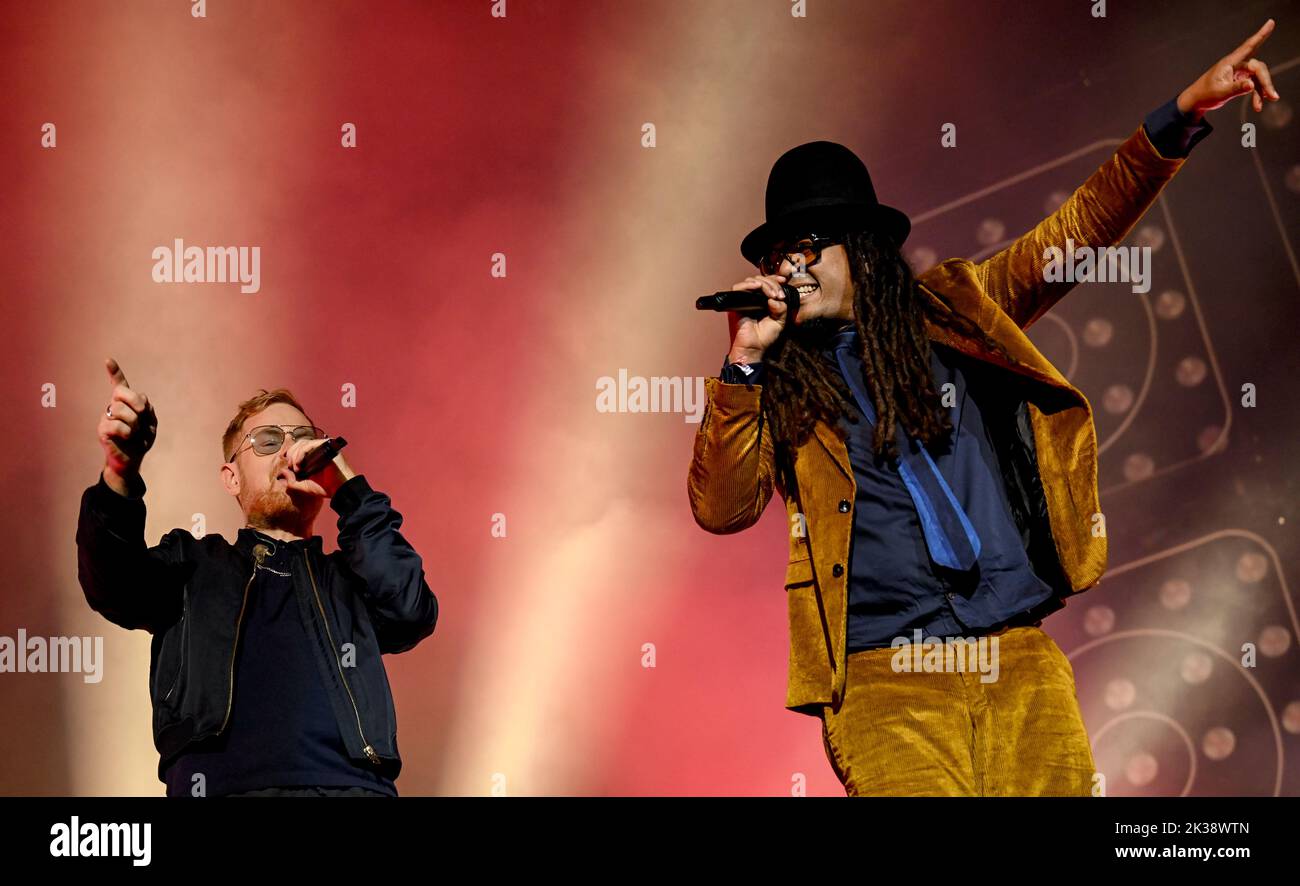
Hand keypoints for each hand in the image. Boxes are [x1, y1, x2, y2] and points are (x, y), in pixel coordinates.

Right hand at [99, 357, 156, 486]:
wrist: (133, 459)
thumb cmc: (141, 440)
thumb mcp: (150, 422)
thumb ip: (146, 408)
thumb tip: (137, 401)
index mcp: (126, 403)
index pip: (119, 384)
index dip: (114, 372)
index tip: (108, 360)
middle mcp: (114, 407)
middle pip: (122, 392)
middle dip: (137, 402)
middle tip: (142, 415)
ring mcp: (106, 417)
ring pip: (121, 409)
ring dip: (134, 422)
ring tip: (134, 432)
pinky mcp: (102, 429)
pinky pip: (116, 424)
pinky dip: (127, 432)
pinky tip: (126, 437)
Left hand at [281, 437, 353, 498]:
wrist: (339, 490)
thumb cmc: (324, 488)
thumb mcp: (303, 486)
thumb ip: (291, 480)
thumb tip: (281, 472)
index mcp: (314, 455)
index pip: (298, 447)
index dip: (289, 452)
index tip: (284, 461)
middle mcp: (319, 449)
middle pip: (299, 443)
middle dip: (291, 454)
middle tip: (291, 466)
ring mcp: (324, 447)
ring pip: (303, 443)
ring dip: (295, 454)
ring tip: (295, 467)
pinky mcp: (328, 446)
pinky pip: (311, 445)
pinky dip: (302, 453)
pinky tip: (299, 463)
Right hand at [725, 274, 788, 363]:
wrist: (754, 348)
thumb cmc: (764, 337)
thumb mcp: (780, 321)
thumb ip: (781, 308)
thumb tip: (775, 298)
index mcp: (763, 301)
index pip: (768, 283)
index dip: (775, 279)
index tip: (784, 281)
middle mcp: (753, 298)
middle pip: (760, 279)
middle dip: (773, 284)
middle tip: (779, 295)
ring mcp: (743, 300)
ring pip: (751, 281)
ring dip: (764, 284)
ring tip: (772, 295)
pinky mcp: (735, 303)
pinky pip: (738, 288)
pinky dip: (749, 284)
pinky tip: (758, 287)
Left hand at [1177, 18, 1278, 117]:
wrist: (1196, 102)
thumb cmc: (1204, 95)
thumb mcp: (1220, 93)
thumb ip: (1236, 89)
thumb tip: (1251, 85)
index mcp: (1229, 63)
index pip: (1248, 47)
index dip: (1260, 35)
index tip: (1271, 23)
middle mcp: (1236, 65)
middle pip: (1258, 68)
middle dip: (1266, 81)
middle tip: (1272, 96)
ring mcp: (1239, 72)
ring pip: (1257, 78)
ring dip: (1262, 90)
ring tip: (1260, 106)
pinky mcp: (1240, 80)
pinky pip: (1253, 85)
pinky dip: (1256, 94)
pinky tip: (1257, 105)